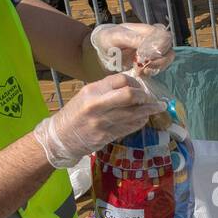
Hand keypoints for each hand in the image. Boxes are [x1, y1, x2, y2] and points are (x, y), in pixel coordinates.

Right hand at [32, 74, 165, 166]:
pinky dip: (140, 121)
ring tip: (156, 108)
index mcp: (92, 91)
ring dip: (148, 110)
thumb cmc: (74, 114)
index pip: (121, 80)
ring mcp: (103, 122)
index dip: (134, 82)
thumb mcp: (86, 95)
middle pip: (129, 95)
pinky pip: (130, 127)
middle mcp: (98, 105)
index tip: (139, 87)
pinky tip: (144, 118)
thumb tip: (131, 86)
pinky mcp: (108, 136)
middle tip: (151, 98)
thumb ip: (106, 90)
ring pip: (134, 114)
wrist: (61, 137)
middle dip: (144, 96)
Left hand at [89, 22, 174, 76]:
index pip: (165, 38)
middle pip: (169, 50)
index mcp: (147, 30)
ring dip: (155, 68)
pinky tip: (139, 73)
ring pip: (167, 60)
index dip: (159, 49)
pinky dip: (151, 72)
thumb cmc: (108, 40)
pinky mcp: (151, 62)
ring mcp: (154, 51)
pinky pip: (159, 68)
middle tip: (142, 67)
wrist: (102, 48)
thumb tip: (149, 43)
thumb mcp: (116, 37)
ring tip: (140, 71)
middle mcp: (155, 40)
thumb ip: (133, 38)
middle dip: (158, 62)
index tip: (143, 56)